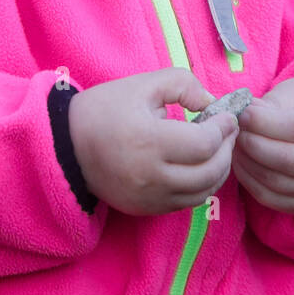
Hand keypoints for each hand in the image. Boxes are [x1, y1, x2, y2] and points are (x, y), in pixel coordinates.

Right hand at [68, 67, 239, 216]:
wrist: (65, 146)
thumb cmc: (103, 110)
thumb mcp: (141, 85)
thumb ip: (181, 84)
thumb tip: (211, 102)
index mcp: (148, 141)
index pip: (204, 144)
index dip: (224, 129)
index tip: (228, 116)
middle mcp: (150, 176)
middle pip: (209, 172)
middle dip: (226, 150)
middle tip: (228, 132)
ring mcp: (148, 198)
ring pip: (202, 192)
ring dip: (218, 171)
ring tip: (217, 149)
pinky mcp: (144, 209)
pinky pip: (185, 203)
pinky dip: (200, 186)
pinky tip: (198, 166)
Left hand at [232, 77, 293, 212]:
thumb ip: (273, 103)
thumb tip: (244, 114)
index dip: (264, 122)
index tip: (243, 114)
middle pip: (288, 160)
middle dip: (253, 145)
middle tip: (235, 131)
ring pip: (277, 182)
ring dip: (248, 163)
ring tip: (235, 145)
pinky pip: (272, 199)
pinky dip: (250, 182)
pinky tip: (242, 163)